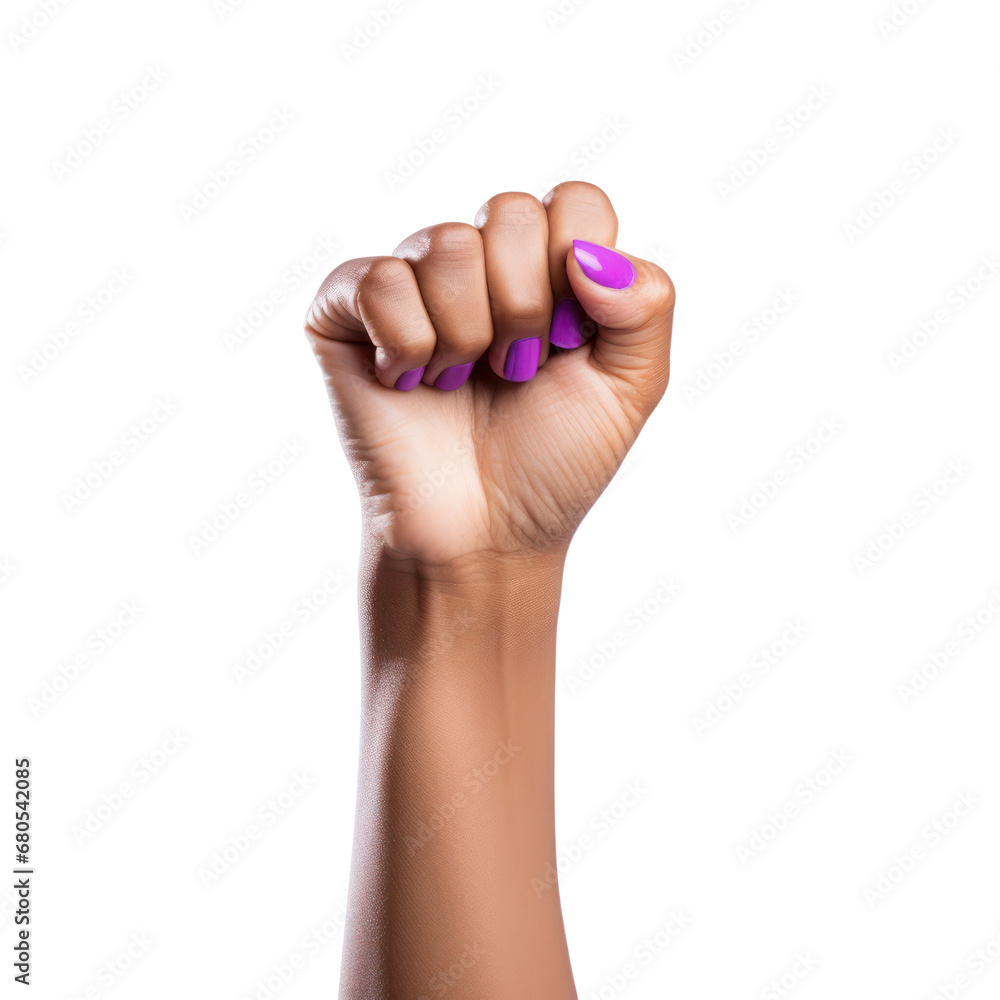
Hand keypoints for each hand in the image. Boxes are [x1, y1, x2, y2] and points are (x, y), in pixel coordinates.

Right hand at [304, 182, 674, 567]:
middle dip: (525, 310)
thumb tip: (587, 251)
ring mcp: (412, 283)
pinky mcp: (345, 312)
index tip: (570, 343)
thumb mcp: (631, 388)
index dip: (577, 274)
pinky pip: (379, 280)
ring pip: (445, 243)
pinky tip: (410, 384)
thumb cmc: (552, 463)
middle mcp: (478, 264)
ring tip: (461, 382)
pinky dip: (407, 347)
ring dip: (467, 336)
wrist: (483, 534)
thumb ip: (647, 304)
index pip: (574, 200)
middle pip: (510, 213)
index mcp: (547, 268)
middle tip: (514, 370)